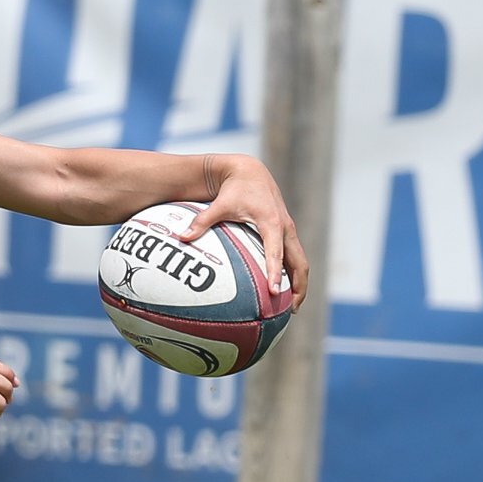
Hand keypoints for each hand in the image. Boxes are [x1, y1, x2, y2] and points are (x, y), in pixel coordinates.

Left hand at [185, 156, 309, 307]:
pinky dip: (294, 272)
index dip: (275, 272)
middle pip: (300, 263)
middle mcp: (285, 228)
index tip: (275, 292)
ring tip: (292, 305)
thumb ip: (202, 221)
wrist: (251, 172)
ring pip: (301, 261)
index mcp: (271, 223)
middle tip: (291, 309)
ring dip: (300, 282)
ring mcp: (289, 230)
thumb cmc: (234, 189)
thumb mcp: (218, 205)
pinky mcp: (287, 231)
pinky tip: (284, 287)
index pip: (275, 252)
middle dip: (298, 287)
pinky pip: (295, 255)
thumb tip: (181, 237)